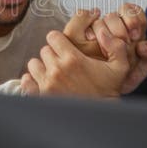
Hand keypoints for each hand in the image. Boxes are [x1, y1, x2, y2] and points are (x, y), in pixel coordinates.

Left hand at [20, 3, 146, 96]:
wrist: (100, 116)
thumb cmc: (108, 91)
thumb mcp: (120, 67)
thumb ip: (115, 46)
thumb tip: (102, 31)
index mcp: (73, 59)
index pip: (53, 36)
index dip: (59, 40)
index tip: (64, 46)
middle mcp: (57, 70)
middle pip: (44, 50)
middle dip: (53, 53)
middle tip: (63, 62)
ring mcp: (47, 84)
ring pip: (34, 64)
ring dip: (42, 66)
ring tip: (54, 72)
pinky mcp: (40, 97)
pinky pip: (27, 81)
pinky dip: (32, 80)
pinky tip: (44, 82)